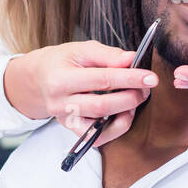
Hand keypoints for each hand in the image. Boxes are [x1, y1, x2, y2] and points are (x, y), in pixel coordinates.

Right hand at [5, 40, 157, 145]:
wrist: (36, 80)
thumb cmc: (61, 62)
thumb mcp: (80, 49)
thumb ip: (108, 54)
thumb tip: (132, 59)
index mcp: (60, 78)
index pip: (102, 79)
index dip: (130, 78)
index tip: (151, 77)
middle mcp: (60, 103)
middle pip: (102, 106)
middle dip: (130, 97)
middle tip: (146, 87)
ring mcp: (65, 120)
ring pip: (100, 125)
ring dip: (125, 113)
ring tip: (136, 99)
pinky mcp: (71, 129)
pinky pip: (96, 138)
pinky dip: (115, 128)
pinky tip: (124, 114)